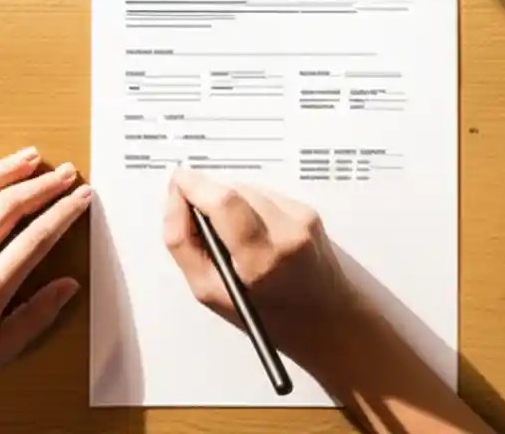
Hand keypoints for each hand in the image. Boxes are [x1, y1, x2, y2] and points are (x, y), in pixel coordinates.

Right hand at [162, 167, 360, 366]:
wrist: (329, 319)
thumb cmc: (270, 316)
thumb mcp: (211, 293)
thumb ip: (184, 244)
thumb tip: (175, 200)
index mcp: (262, 259)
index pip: (222, 200)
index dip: (193, 186)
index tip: (177, 185)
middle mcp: (288, 232)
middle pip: (231, 190)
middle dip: (208, 198)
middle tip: (203, 228)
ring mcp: (302, 219)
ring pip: (248, 190)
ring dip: (231, 205)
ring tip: (235, 240)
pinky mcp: (310, 211)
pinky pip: (266, 196)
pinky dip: (252, 210)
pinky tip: (257, 237)